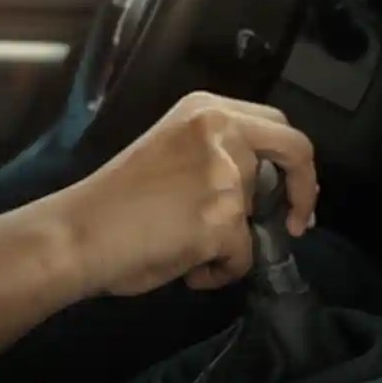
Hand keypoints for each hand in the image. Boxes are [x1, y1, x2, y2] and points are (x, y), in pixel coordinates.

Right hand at [50, 92, 317, 297]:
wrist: (79, 233)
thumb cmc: (113, 200)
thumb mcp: (172, 151)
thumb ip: (215, 155)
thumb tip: (257, 189)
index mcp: (204, 110)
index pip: (279, 124)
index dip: (295, 161)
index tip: (290, 192)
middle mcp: (220, 132)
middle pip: (292, 156)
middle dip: (302, 194)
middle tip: (293, 225)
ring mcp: (225, 176)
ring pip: (260, 218)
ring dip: (232, 242)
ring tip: (186, 251)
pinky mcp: (223, 220)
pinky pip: (243, 258)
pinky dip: (219, 272)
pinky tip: (186, 270)